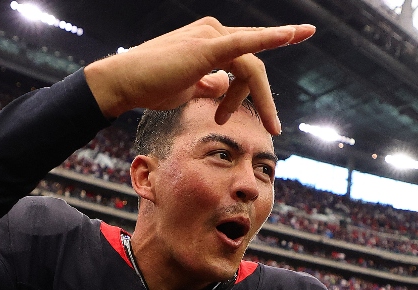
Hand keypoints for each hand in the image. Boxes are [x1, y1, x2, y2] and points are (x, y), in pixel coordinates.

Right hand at [83, 17, 314, 132]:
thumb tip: (223, 85)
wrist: (124, 83)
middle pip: (253, 68)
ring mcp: (211, 35)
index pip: (245, 64)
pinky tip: (293, 34)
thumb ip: (208, 84)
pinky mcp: (208, 46)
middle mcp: (214, 31)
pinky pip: (246, 43)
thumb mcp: (188, 87)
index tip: (268, 120)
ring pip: (252, 69)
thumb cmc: (150, 86)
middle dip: (260, 100)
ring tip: (251, 125)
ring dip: (259, 100)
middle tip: (272, 129)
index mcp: (211, 40)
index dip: (253, 93)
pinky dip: (271, 38)